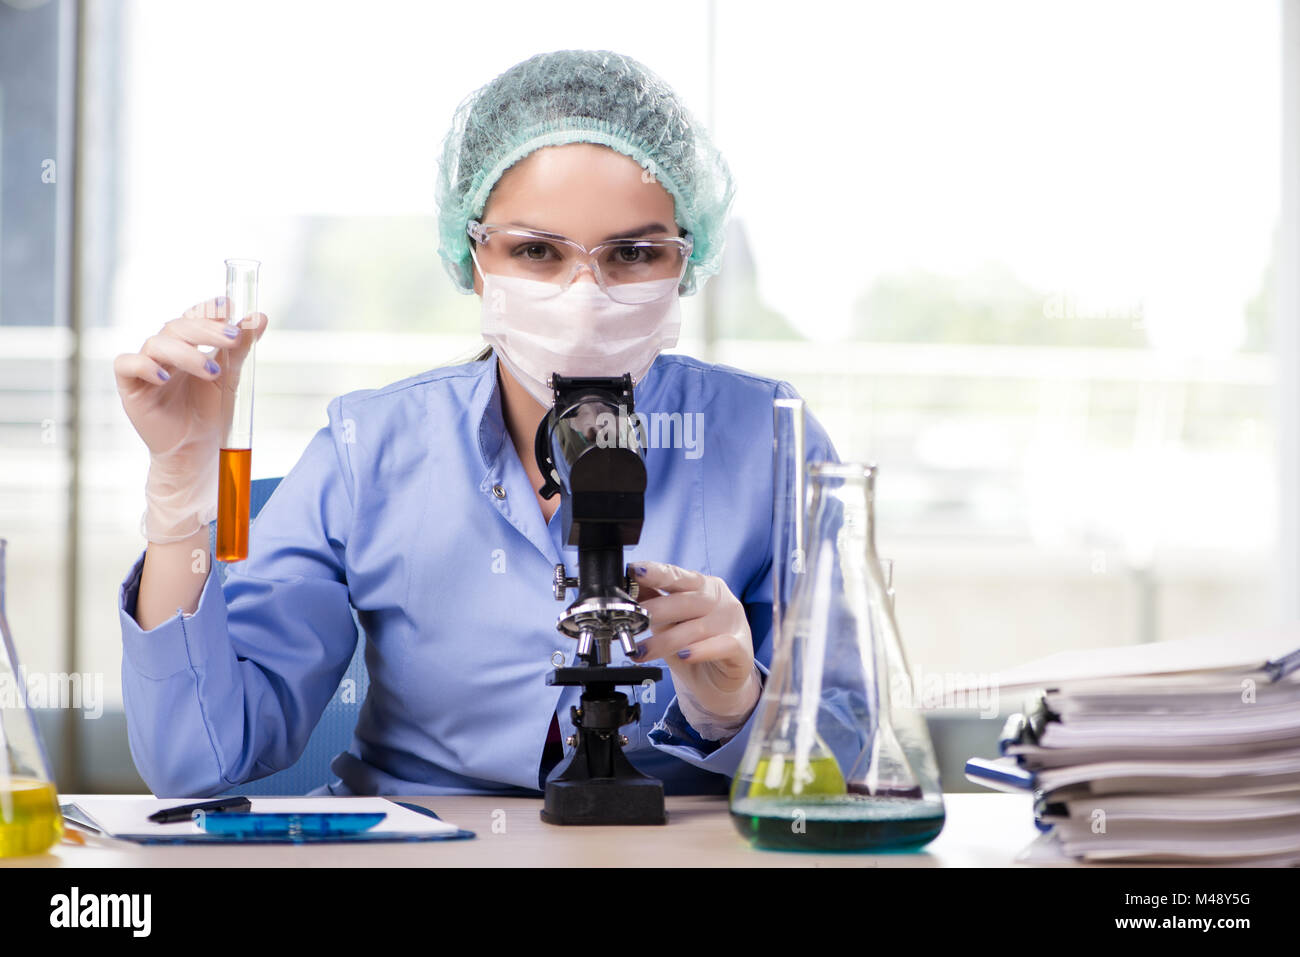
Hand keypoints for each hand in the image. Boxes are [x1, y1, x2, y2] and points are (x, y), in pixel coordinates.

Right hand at [113, 297, 267, 540]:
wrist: (197, 449)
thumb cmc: (211, 412)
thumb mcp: (229, 377)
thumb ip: (240, 347)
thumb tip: (258, 317)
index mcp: (189, 344)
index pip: (194, 315)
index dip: (208, 308)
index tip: (229, 307)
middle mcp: (166, 350)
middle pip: (178, 326)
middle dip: (207, 330)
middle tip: (232, 338)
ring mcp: (147, 366)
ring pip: (156, 343)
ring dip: (186, 353)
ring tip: (212, 371)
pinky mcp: (130, 386)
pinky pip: (126, 364)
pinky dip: (145, 366)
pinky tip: (165, 377)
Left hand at [630, 561, 761, 733]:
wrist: (718, 682)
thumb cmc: (693, 645)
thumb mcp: (669, 622)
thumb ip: (654, 602)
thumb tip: (627, 588)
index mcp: (702, 586)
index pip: (678, 576)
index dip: (656, 573)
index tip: (636, 571)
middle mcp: (720, 600)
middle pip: (686, 600)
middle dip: (656, 610)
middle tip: (633, 621)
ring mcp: (733, 622)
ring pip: (697, 627)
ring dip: (665, 640)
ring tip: (642, 651)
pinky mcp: (741, 649)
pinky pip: (722, 646)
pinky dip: (702, 650)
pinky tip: (685, 655)